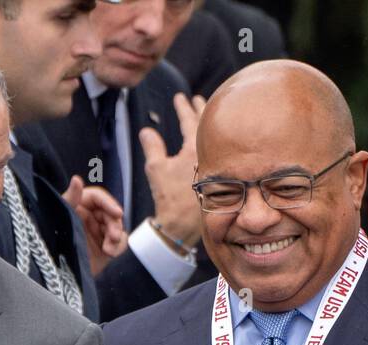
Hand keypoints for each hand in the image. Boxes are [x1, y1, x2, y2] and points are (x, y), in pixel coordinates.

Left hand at [63, 176, 127, 275]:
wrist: (58, 274)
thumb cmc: (53, 244)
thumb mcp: (60, 218)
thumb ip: (70, 198)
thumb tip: (77, 179)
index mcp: (78, 206)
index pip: (98, 197)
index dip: (109, 203)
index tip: (118, 213)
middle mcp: (89, 217)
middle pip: (110, 212)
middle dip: (114, 224)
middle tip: (114, 236)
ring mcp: (98, 232)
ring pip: (117, 227)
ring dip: (116, 237)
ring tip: (109, 248)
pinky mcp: (105, 247)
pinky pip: (120, 243)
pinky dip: (118, 247)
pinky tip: (110, 253)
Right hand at [139, 92, 205, 249]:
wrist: (182, 224)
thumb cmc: (169, 198)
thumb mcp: (156, 170)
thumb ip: (152, 147)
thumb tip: (146, 131)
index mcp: (195, 149)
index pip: (190, 120)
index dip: (183, 107)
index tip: (180, 97)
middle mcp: (210, 154)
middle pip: (208, 125)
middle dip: (201, 110)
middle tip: (198, 99)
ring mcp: (217, 164)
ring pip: (215, 136)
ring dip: (208, 123)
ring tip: (205, 113)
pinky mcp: (220, 175)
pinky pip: (219, 150)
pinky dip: (215, 140)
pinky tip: (211, 141)